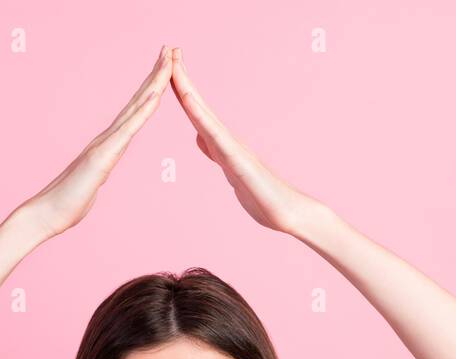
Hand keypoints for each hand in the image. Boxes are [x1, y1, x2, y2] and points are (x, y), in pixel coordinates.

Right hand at [20, 45, 172, 239]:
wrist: (46, 214)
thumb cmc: (67, 203)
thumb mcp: (91, 183)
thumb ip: (98, 171)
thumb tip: (99, 168)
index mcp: (108, 144)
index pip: (134, 112)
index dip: (149, 89)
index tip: (163, 68)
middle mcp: (107, 137)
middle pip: (137, 101)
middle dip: (155, 75)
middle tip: (169, 49)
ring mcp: (105, 144)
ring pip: (135, 109)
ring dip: (153, 85)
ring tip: (168, 62)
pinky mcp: (103, 157)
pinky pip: (128, 131)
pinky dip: (143, 112)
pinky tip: (156, 96)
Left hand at [168, 47, 319, 234]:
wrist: (288, 213)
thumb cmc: (261, 195)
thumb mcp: (230, 171)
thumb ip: (215, 152)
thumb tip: (200, 136)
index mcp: (220, 143)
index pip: (195, 112)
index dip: (180, 89)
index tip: (167, 65)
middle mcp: (226, 139)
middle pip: (198, 104)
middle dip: (182, 77)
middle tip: (169, 48)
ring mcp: (233, 148)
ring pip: (204, 114)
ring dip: (188, 89)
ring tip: (175, 65)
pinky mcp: (238, 162)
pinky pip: (216, 137)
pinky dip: (201, 118)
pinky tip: (189, 103)